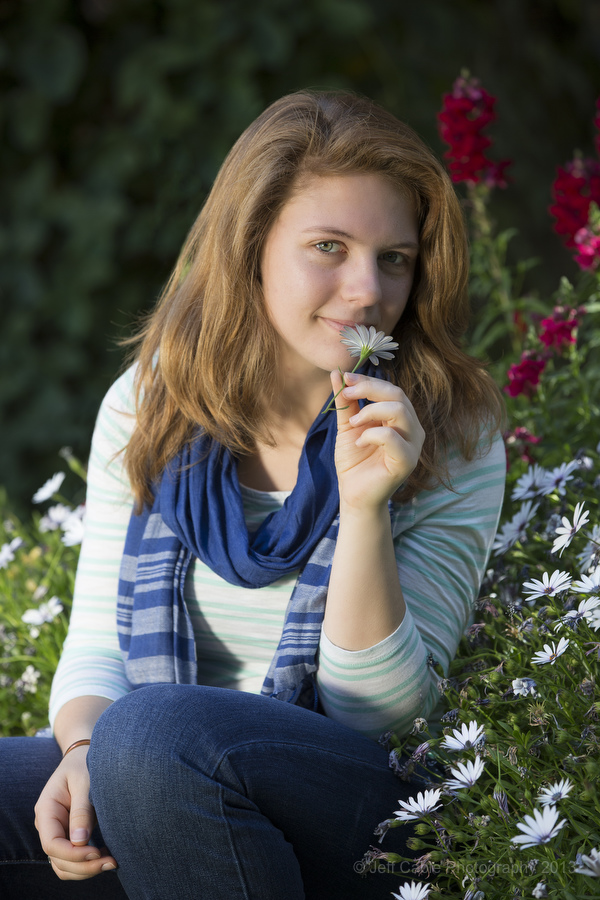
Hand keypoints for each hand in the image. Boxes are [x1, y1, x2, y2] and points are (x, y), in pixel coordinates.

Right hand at [34, 745, 116, 879]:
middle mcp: (48, 825)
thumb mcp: (84, 781)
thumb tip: (80, 841)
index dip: (73, 854)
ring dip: (86, 870)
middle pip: (58, 859)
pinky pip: (73, 859)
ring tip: (112, 862)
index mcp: (46, 810)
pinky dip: (87, 864)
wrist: (84, 755)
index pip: (52, 844)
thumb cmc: (84, 763)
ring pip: (64, 865)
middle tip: (112, 862)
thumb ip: (82, 809)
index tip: (98, 851)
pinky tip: (107, 856)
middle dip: (83, 866)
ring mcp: (57, 831)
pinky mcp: (69, 835)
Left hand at [331, 369, 424, 510]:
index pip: (390, 389)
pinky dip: (371, 435)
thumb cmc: (354, 461)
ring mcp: (413, 445)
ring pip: (400, 411)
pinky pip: (392, 437)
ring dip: (370, 411)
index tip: (345, 378)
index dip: (368, 380)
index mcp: (401, 418)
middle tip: (346, 393)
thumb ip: (346, 402)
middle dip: (368, 389)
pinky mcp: (407, 462)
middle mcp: (412, 428)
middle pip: (397, 395)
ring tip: (352, 424)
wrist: (353, 494)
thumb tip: (337, 373)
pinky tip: (359, 443)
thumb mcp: (347, 426)